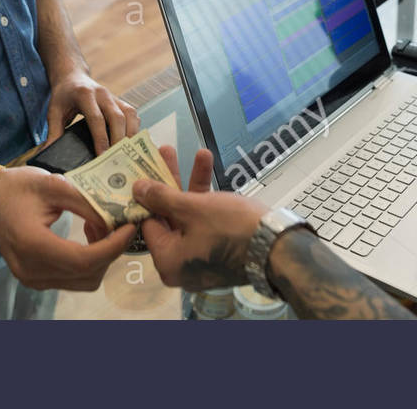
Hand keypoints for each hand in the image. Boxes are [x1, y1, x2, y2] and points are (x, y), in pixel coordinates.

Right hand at [0, 166, 134, 290]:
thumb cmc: (16, 187)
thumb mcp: (52, 185)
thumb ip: (85, 202)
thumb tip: (116, 217)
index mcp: (32, 245)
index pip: (84, 260)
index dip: (113, 246)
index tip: (130, 225)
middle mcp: (31, 270)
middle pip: (88, 274)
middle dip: (111, 249)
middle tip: (116, 221)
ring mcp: (32, 280)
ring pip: (84, 281)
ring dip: (101, 256)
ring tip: (98, 224)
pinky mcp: (36, 280)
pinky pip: (73, 278)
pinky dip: (88, 261)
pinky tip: (87, 235)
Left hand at [45, 70, 138, 152]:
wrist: (72, 76)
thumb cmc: (63, 96)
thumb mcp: (53, 112)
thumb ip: (53, 133)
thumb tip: (48, 154)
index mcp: (85, 95)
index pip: (96, 119)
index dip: (101, 139)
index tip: (101, 156)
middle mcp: (103, 94)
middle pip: (117, 117)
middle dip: (118, 140)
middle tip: (116, 160)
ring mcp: (114, 96)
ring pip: (129, 115)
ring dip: (130, 135)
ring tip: (125, 154)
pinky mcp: (120, 100)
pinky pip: (132, 114)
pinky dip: (134, 128)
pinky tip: (130, 142)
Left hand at [132, 145, 265, 291]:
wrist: (278, 247)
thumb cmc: (230, 228)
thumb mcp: (192, 208)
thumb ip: (162, 197)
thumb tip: (137, 189)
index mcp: (167, 261)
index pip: (148, 223)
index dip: (147, 194)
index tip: (145, 170)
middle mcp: (181, 264)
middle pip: (169, 216)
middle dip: (170, 181)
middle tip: (166, 154)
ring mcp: (201, 257)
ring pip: (189, 215)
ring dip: (191, 183)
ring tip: (191, 151)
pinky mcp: (219, 249)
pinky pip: (205, 221)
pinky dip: (206, 198)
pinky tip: (208, 163)